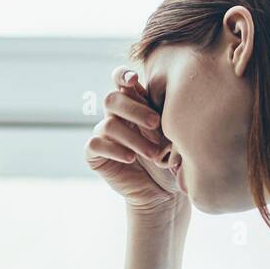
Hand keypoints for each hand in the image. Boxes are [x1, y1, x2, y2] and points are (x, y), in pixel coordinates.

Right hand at [86, 66, 184, 214]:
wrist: (164, 193)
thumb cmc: (173, 160)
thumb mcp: (174, 134)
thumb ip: (165, 115)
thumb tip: (167, 100)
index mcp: (134, 103)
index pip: (120, 80)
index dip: (122, 76)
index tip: (134, 80)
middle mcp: (116, 116)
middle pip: (112, 99)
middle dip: (134, 109)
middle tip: (156, 123)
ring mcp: (104, 135)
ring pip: (108, 124)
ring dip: (133, 138)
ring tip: (154, 153)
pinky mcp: (95, 154)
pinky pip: (95, 144)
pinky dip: (115, 150)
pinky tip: (131, 158)